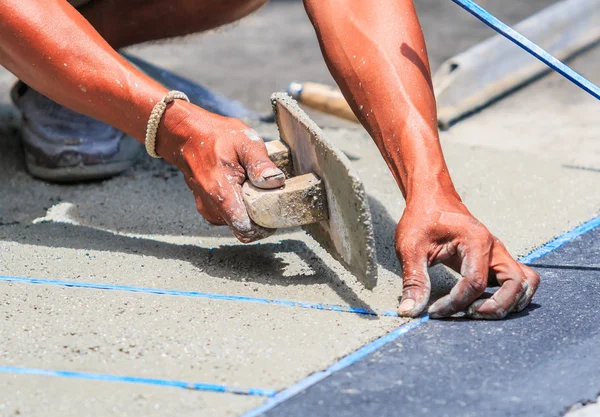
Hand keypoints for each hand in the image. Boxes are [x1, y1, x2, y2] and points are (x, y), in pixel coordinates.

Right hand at [157, 103, 284, 242]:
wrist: (186, 135)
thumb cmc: (216, 136)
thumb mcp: (245, 141)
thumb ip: (260, 163)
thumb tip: (276, 182)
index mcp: (221, 193)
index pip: (246, 229)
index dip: (264, 227)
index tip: (275, 212)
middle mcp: (212, 207)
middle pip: (243, 228)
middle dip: (259, 218)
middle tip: (268, 196)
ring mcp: (207, 209)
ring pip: (236, 222)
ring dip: (248, 211)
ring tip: (252, 187)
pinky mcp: (207, 207)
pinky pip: (228, 216)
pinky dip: (238, 206)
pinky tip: (241, 187)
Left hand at [395, 193, 539, 319]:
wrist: (432, 200)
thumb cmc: (421, 219)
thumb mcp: (410, 247)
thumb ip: (414, 280)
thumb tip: (410, 312)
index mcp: (475, 240)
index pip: (475, 283)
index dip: (456, 303)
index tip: (434, 311)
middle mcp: (495, 247)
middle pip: (515, 284)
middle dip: (495, 307)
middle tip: (466, 314)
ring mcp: (500, 254)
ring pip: (525, 283)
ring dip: (509, 303)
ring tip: (478, 311)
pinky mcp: (497, 260)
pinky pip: (520, 280)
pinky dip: (512, 296)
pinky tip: (485, 304)